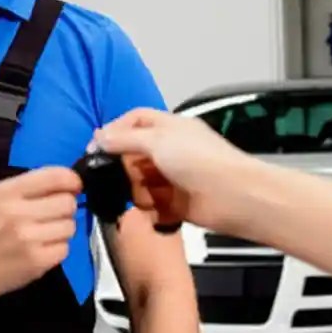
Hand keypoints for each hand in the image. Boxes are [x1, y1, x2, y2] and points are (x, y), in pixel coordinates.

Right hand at [0, 167, 81, 305]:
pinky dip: (56, 249)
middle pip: (68, 202)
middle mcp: (18, 213)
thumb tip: (68, 184)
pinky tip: (39, 250)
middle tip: (50, 216)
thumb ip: (28, 189)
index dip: (72, 180)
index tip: (74, 186)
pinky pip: (65, 248)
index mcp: (6, 192)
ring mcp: (29, 239)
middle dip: (64, 208)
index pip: (55, 176)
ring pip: (70, 226)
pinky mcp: (38, 262)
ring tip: (41, 235)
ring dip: (61, 230)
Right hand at [93, 108, 259, 232]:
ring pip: (139, 184)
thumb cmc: (202, 161)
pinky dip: (152, 210)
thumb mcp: (157, 140)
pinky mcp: (177, 204)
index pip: (135, 121)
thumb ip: (125, 139)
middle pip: (133, 156)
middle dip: (126, 169)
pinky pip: (152, 207)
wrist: (233, 197)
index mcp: (169, 128)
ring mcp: (174, 178)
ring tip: (150, 197)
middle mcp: (170, 151)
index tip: (97, 148)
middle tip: (125, 177)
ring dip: (139, 192)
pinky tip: (158, 211)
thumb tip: (100, 137)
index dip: (115, 132)